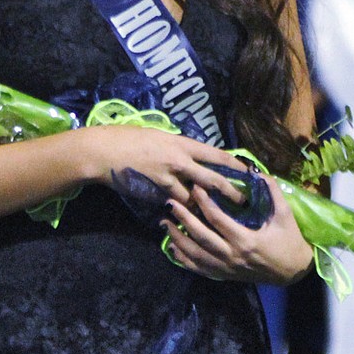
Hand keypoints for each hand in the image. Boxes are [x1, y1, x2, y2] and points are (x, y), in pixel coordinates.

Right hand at [76, 124, 246, 203]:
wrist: (104, 151)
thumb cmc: (129, 138)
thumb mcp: (159, 136)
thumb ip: (177, 147)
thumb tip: (191, 155)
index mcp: (182, 143)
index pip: (216, 154)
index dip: (235, 165)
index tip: (249, 172)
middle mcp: (179, 160)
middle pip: (213, 180)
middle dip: (230, 192)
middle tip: (244, 201)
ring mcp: (168, 179)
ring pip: (194, 198)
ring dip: (204, 207)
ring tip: (216, 216)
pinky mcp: (156, 193)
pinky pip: (174, 204)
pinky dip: (181, 210)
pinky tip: (186, 217)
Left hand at [163, 172, 313, 284]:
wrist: (293, 271)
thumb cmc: (289, 240)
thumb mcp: (285, 215)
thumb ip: (272, 192)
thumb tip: (257, 172)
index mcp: (246, 240)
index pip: (218, 219)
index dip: (204, 202)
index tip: (195, 187)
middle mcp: (232, 256)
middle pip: (201, 237)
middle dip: (183, 219)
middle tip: (169, 203)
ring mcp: (227, 268)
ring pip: (196, 255)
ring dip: (178, 239)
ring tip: (165, 223)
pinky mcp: (225, 275)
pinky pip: (199, 269)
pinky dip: (183, 259)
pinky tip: (172, 247)